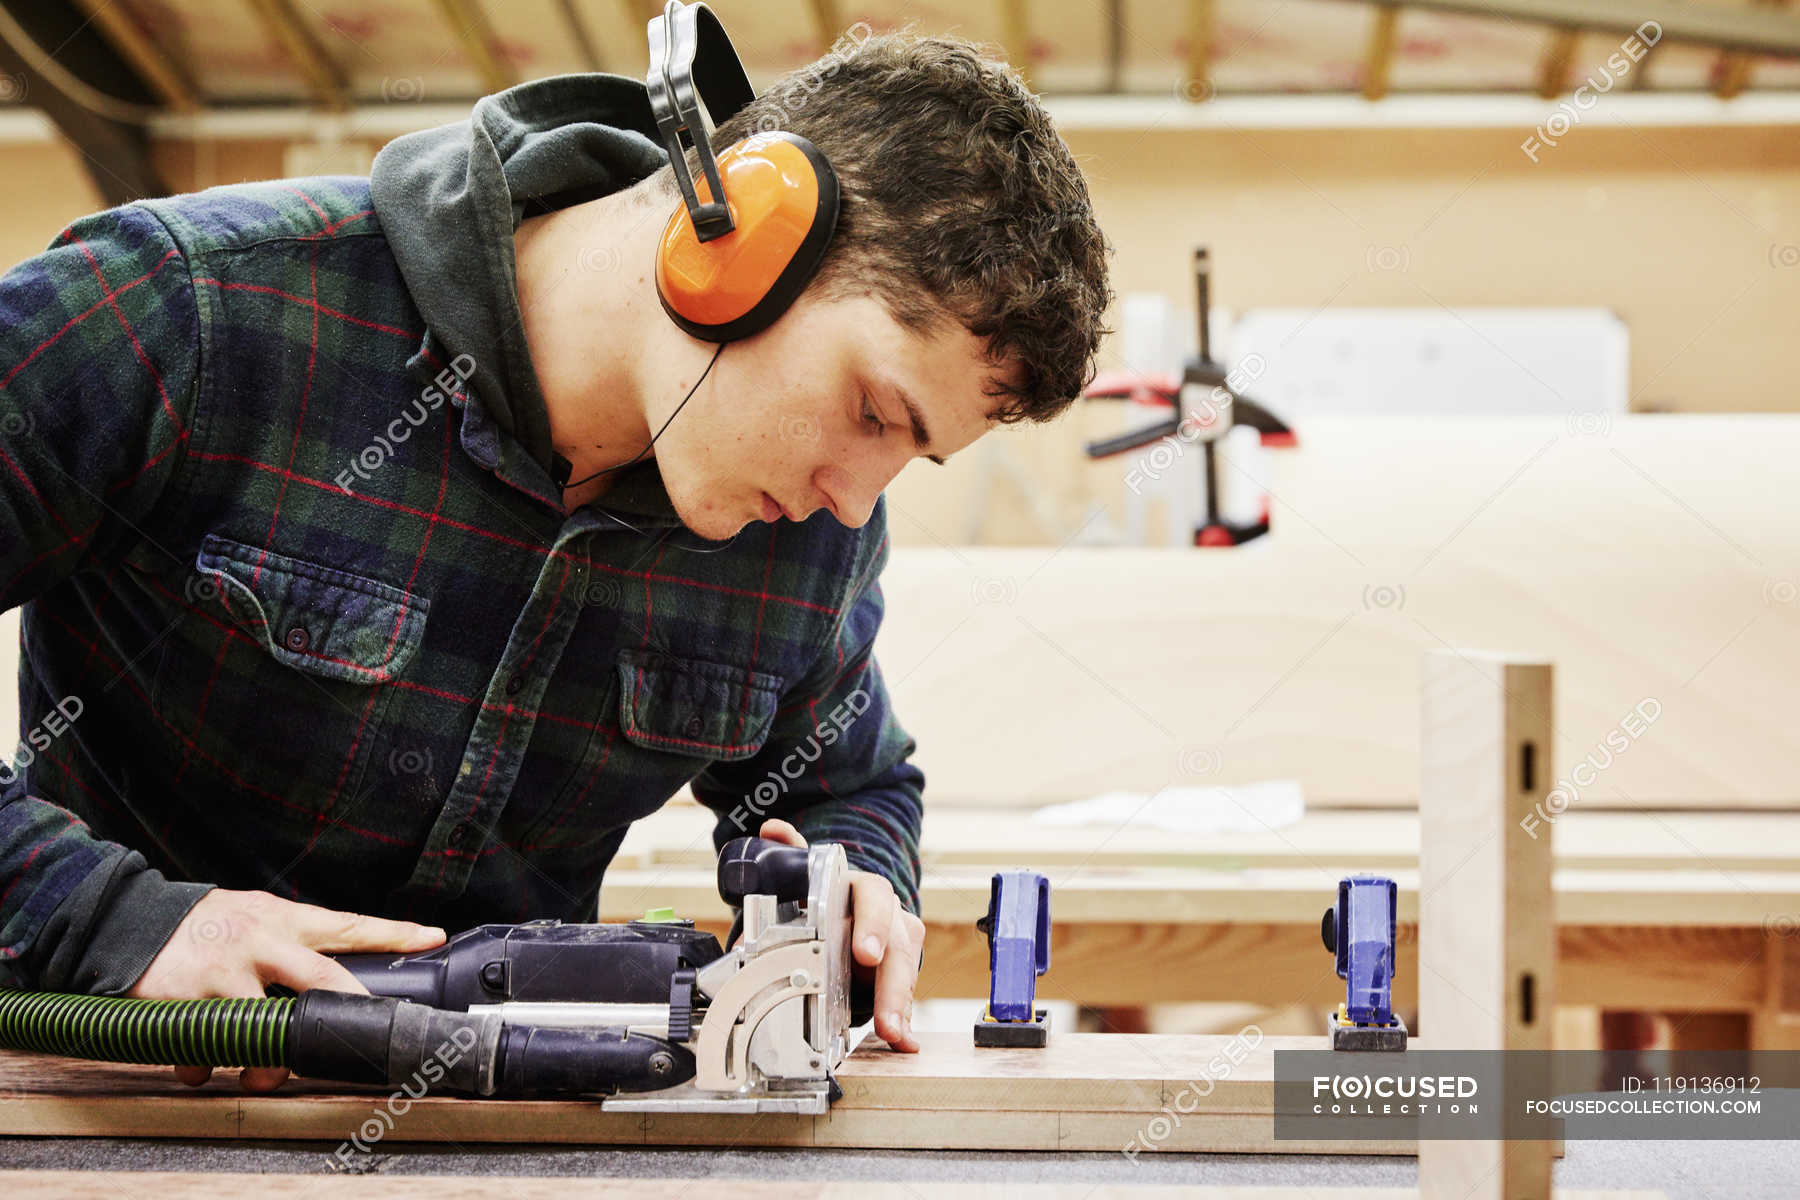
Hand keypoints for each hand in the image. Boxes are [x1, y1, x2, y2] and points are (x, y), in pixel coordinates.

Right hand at [127, 887, 445, 1091]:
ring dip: (268, 1063)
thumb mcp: (253, 915)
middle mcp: (262, 942)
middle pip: (322, 978)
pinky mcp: (189, 998)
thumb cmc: (202, 924)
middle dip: (345, 1010)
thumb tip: (332, 981)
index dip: (393, 932)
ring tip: (264, 1074)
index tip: (432, 937)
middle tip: (361, 1035)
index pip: (348, 924)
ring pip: (267, 1028)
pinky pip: (207, 1050)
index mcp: (284, 920)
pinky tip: (203, 1067)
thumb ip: (290, 943)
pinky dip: (206, 1068)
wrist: (125, 919)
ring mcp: (226, 970)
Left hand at [757, 818, 923, 1052]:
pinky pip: (906, 997)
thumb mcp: (805, 875)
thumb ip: (790, 853)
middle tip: (886, 1013)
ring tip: (893, 1034)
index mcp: (863, 889)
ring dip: (900, 1006)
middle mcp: (888, 915)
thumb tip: (773, 829)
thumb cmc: (827, 896)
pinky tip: (905, 1042)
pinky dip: (906, 1021)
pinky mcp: (899, 975)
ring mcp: (898, 946)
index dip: (872, 926)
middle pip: (898, 945)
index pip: (874, 899)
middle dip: (893, 982)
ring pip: (906, 973)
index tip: (865, 953)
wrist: (846, 913)